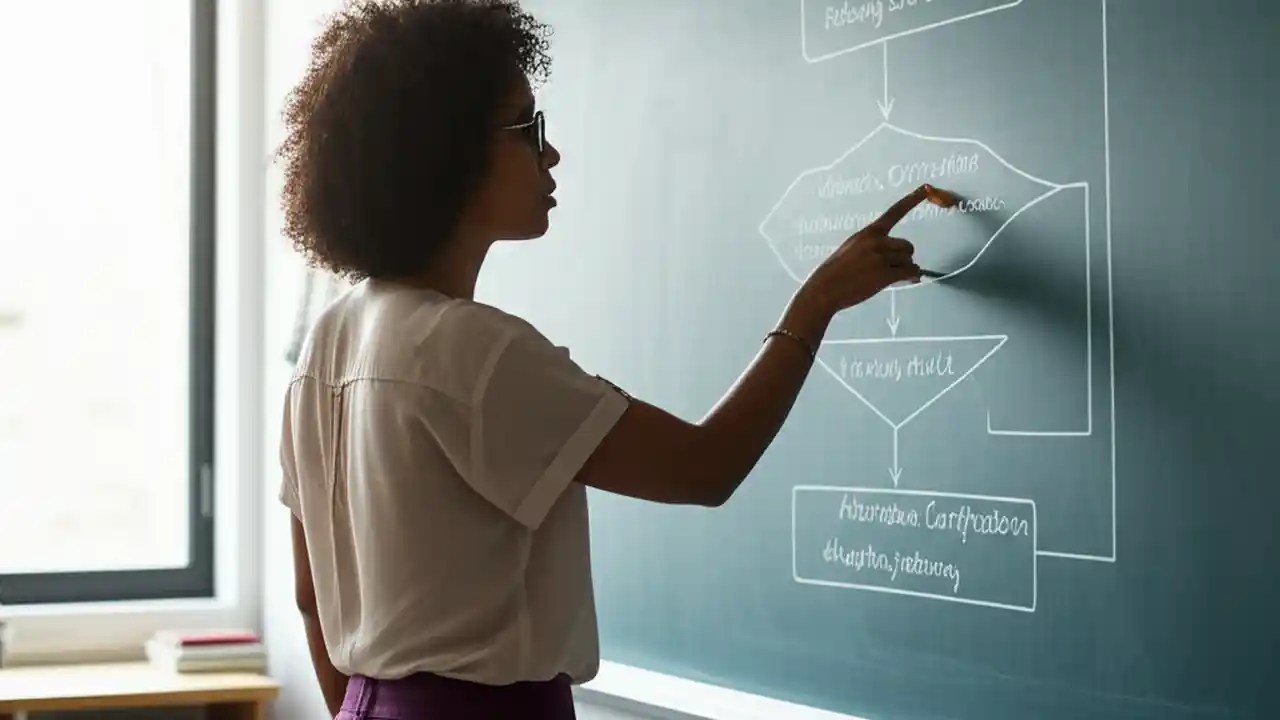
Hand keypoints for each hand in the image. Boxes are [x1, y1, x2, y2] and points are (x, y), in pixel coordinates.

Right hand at [800, 184, 954, 315]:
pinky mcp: (885, 274)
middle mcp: (877, 241)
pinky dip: (912, 277)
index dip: (912, 199)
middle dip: (903, 257)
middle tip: (892, 268)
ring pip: (909, 261)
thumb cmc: (836, 271)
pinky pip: (911, 272)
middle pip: (907, 246)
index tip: (927, 187)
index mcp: (869, 232)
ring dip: (904, 270)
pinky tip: (906, 281)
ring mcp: (881, 257)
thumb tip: (892, 258)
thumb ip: (872, 247)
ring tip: (888, 278)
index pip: (894, 212)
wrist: (825, 288)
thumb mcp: (852, 248)